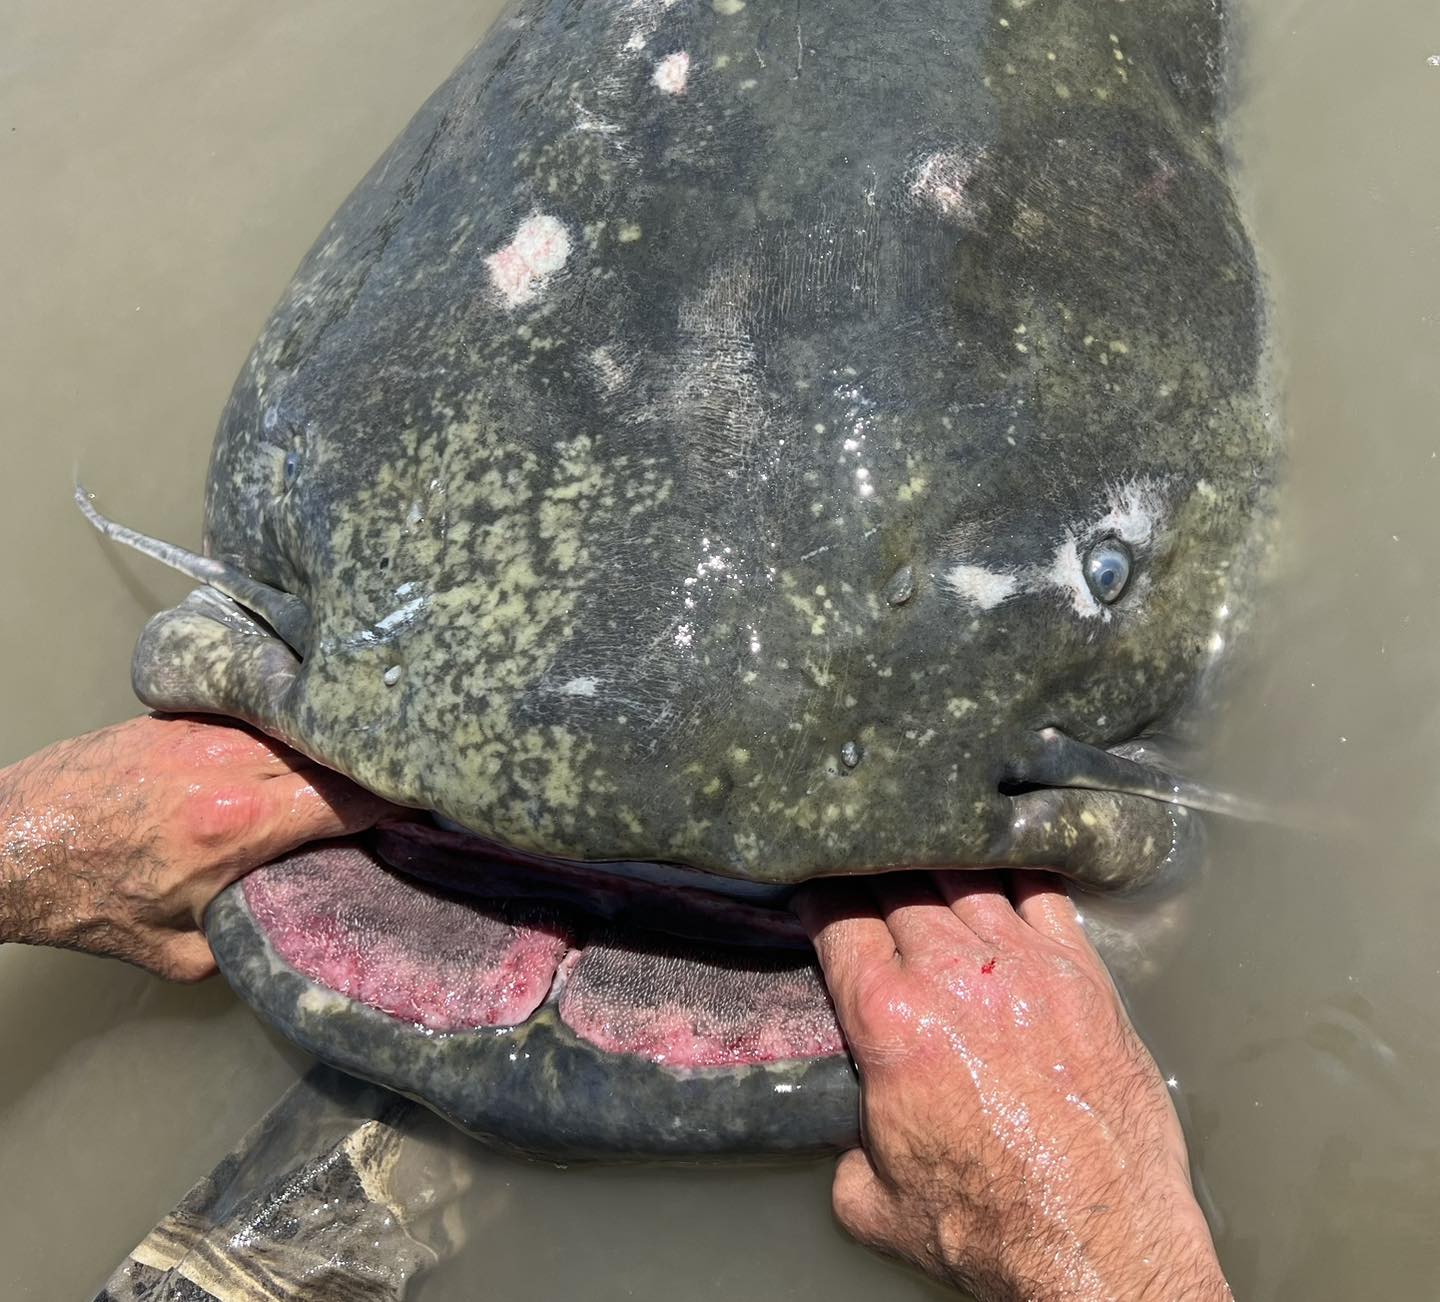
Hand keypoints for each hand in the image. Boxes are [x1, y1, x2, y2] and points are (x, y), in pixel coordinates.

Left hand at [0, 715, 395, 980]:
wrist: (8, 845)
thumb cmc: (88, 902)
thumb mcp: (179, 952)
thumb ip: (249, 934)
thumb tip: (294, 922)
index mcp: (237, 826)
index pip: (348, 800)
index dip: (393, 803)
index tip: (420, 808)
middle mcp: (229, 767)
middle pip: (333, 754)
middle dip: (372, 768)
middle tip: (403, 781)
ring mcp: (205, 732)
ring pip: (298, 727)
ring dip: (331, 745)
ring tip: (358, 760)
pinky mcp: (182, 717)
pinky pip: (258, 716)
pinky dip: (288, 731)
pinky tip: (302, 742)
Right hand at [795, 871, 1229, 1300]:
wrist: (1098, 1246)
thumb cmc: (990, 1228)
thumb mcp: (870, 1202)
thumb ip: (843, 1141)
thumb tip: (847, 1121)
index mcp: (889, 1021)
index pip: (837, 920)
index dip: (818, 897)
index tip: (815, 891)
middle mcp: (951, 976)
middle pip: (897, 885)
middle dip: (872, 872)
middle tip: (864, 870)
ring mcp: (1023, 965)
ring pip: (964, 876)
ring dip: (936, 865)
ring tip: (924, 857)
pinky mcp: (1081, 972)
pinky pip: (1041, 890)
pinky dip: (1011, 870)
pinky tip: (997, 864)